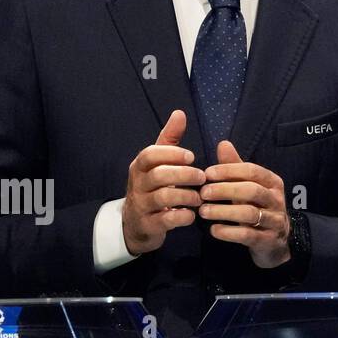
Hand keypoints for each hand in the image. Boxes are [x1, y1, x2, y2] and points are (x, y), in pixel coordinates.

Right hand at [122, 109, 205, 255]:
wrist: (135, 223)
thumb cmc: (152, 187)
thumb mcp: (157, 163)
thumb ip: (169, 139)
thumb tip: (180, 113)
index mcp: (140, 167)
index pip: (150, 154)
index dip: (171, 154)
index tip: (192, 156)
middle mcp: (138, 185)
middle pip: (158, 175)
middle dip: (184, 175)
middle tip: (202, 177)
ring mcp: (141, 206)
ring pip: (163, 197)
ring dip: (187, 195)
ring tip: (201, 197)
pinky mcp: (148, 225)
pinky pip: (165, 220)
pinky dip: (182, 216)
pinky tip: (192, 214)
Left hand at [200, 140, 290, 268]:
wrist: (277, 241)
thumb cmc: (259, 208)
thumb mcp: (250, 186)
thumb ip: (236, 167)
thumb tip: (223, 144)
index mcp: (272, 182)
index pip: (252, 171)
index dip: (229, 170)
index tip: (207, 174)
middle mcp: (276, 199)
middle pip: (251, 190)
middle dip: (225, 190)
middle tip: (202, 193)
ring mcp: (274, 220)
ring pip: (249, 213)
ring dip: (223, 211)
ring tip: (203, 211)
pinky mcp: (267, 240)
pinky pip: (247, 235)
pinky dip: (228, 232)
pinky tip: (213, 230)